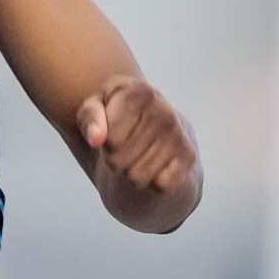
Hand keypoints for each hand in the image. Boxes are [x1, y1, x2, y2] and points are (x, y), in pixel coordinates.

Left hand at [76, 76, 198, 206]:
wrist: (156, 121)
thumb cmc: (117, 112)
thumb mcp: (95, 107)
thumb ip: (90, 117)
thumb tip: (96, 138)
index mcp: (139, 92)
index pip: (109, 138)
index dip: (102, 140)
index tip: (108, 129)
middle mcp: (164, 111)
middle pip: (118, 161)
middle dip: (114, 160)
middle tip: (122, 146)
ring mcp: (179, 134)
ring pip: (137, 178)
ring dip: (130, 173)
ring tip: (136, 154)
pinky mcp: (189, 156)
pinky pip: (160, 186)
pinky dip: (152, 183)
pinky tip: (154, 164)